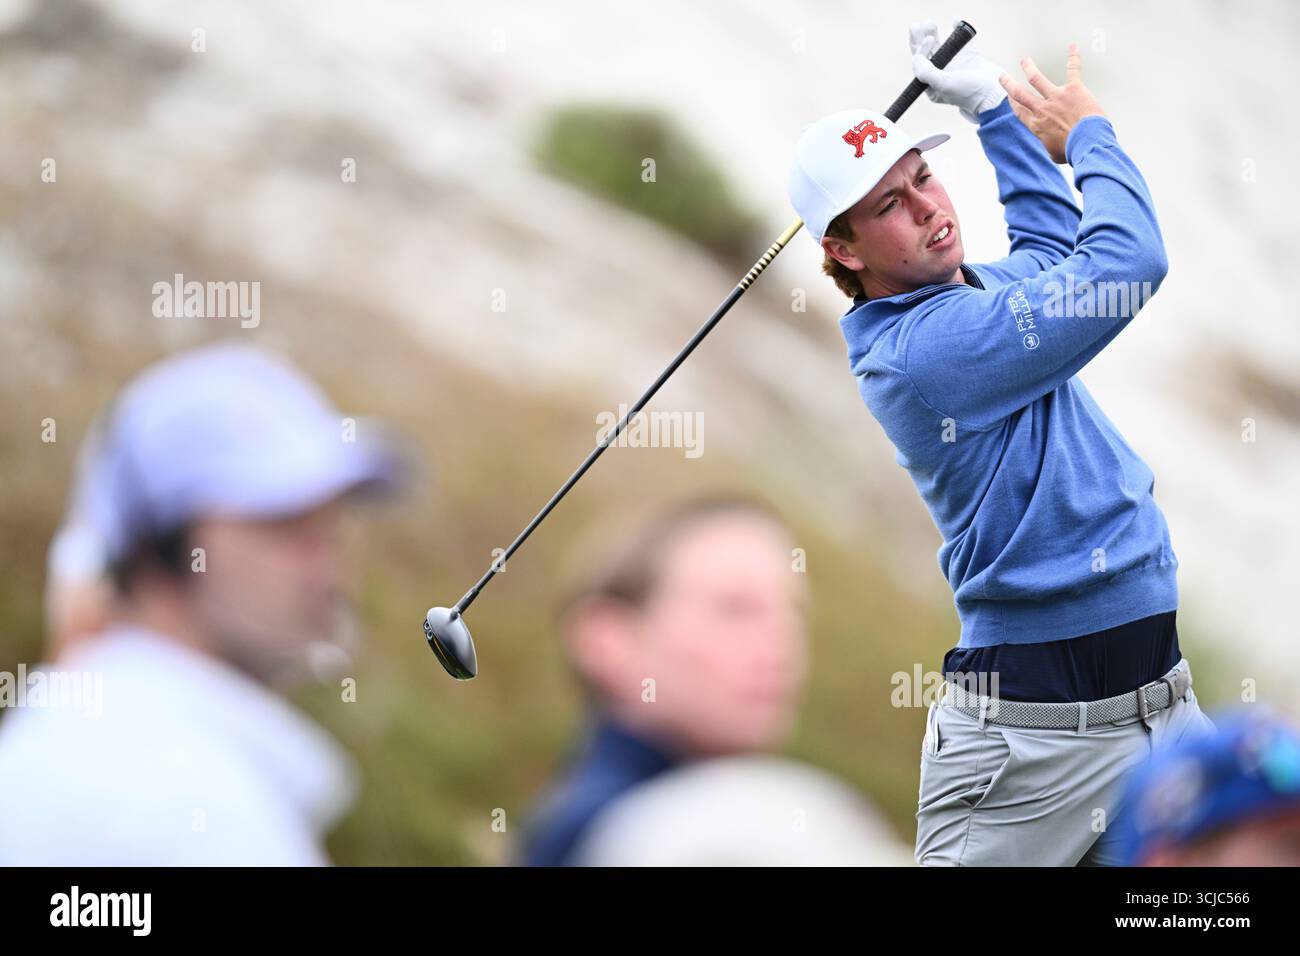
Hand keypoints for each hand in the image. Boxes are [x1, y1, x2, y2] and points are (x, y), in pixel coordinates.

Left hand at [909, 18, 1007, 123]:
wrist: (994, 92)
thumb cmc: (969, 93)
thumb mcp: (944, 84)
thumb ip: (927, 73)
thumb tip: (916, 58)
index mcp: (932, 84)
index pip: (921, 64)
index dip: (921, 49)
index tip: (930, 39)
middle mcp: (941, 74)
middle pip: (927, 54)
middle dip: (921, 40)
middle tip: (916, 25)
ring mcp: (955, 65)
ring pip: (941, 47)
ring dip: (934, 34)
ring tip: (929, 23)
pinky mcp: (969, 57)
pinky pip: (960, 42)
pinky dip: (957, 31)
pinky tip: (955, 20)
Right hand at [998, 44, 1105, 163]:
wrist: (1087, 142)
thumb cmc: (1072, 151)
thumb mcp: (1053, 154)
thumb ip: (1048, 145)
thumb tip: (1049, 146)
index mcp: (1036, 125)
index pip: (1020, 111)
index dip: (1013, 103)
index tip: (1009, 98)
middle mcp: (1042, 109)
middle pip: (1020, 94)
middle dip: (1009, 84)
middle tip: (1003, 77)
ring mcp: (1056, 97)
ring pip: (1037, 79)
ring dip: (1029, 68)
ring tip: (1024, 61)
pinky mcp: (1073, 89)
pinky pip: (1072, 69)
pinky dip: (1073, 57)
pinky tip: (1072, 47)